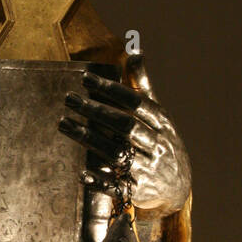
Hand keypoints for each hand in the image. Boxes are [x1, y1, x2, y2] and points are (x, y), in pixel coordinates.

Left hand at [58, 54, 190, 215]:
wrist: (178, 188)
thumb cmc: (160, 141)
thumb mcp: (157, 114)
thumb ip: (142, 85)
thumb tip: (134, 50)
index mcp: (162, 123)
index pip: (136, 103)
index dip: (111, 90)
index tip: (85, 78)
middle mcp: (157, 145)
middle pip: (125, 126)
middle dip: (96, 111)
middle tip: (69, 99)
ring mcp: (148, 169)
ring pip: (117, 153)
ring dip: (89, 139)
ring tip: (64, 123)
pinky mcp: (138, 192)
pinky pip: (118, 188)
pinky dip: (100, 181)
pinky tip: (81, 173)